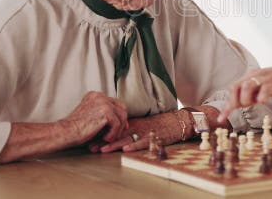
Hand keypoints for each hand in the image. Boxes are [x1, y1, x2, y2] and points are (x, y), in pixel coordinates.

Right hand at [58, 91, 128, 145]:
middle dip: (122, 121)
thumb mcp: (91, 116)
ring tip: (108, 138)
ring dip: (117, 130)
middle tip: (118, 133)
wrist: (66, 132)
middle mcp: (100, 96)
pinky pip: (118, 124)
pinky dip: (114, 134)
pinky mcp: (106, 111)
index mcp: (95, 95)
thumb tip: (122, 121)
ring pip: (122, 116)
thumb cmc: (76, 128)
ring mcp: (103, 102)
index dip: (119, 115)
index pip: (115, 103)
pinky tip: (105, 138)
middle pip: (121, 107)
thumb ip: (103, 114)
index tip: (119, 126)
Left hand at [93, 108, 218, 153]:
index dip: (102, 134)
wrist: (181, 120)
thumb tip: (115, 132)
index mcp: (135, 122)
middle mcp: (138, 126)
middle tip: (90, 146)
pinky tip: (125, 148)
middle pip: (117, 133)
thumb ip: (132, 127)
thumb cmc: (163, 123)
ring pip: (127, 138)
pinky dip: (134, 145)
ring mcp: (147, 131)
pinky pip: (143, 142)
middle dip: (103, 140)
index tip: (89, 139)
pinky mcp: (156, 136)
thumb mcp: (145, 123)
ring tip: (102, 150)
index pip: (115, 128)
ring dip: (114, 144)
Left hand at [218, 62, 271, 121]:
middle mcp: (256, 75)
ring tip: (257, 102)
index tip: (220, 120)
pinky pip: (262, 92)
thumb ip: (255, 90)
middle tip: (240, 111)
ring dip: (246, 100)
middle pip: (234, 87)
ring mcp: (265, 79)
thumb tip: (244, 101)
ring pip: (245, 88)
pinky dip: (260, 99)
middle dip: (233, 103)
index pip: (233, 88)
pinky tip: (265, 100)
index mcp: (253, 75)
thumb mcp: (267, 83)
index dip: (226, 105)